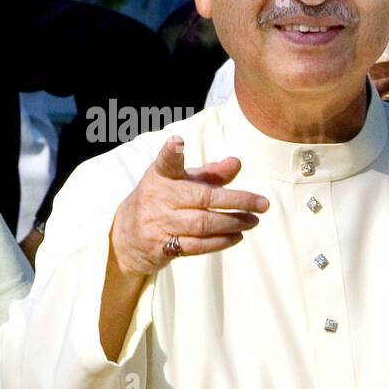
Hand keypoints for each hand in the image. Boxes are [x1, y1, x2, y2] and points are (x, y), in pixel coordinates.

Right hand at [110, 136, 268, 277]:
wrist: (126, 236)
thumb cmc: (163, 201)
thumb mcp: (180, 182)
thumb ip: (209, 174)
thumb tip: (236, 162)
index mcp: (161, 176)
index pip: (166, 162)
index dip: (171, 152)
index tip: (178, 141)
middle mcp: (158, 198)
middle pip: (202, 198)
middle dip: (236, 201)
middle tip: (262, 204)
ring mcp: (158, 223)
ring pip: (202, 224)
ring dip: (233, 223)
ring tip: (254, 221)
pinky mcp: (161, 247)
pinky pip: (196, 246)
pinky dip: (220, 241)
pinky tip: (237, 236)